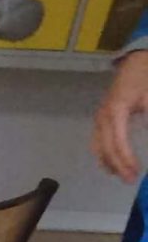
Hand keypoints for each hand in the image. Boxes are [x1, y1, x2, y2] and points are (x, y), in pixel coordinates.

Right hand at [96, 51, 147, 183]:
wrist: (136, 61)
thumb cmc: (145, 77)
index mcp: (115, 112)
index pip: (118, 143)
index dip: (126, 160)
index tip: (137, 172)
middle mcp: (103, 118)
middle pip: (106, 149)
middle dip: (118, 166)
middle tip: (131, 180)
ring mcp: (100, 118)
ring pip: (98, 147)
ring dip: (109, 163)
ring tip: (122, 175)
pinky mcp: (101, 118)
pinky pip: (98, 142)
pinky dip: (104, 155)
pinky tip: (112, 163)